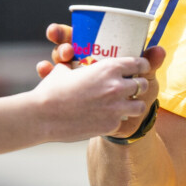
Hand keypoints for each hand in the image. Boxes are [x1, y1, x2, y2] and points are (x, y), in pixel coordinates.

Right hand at [35, 23, 166, 139]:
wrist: (42, 115)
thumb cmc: (51, 90)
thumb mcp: (65, 70)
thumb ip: (77, 65)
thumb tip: (71, 60)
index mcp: (109, 68)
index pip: (140, 63)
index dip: (142, 66)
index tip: (140, 69)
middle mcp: (117, 86)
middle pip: (143, 85)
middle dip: (138, 87)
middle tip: (131, 89)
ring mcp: (116, 108)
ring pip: (139, 106)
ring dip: (133, 105)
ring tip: (124, 105)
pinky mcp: (111, 125)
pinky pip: (122, 121)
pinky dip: (116, 120)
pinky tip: (106, 118)